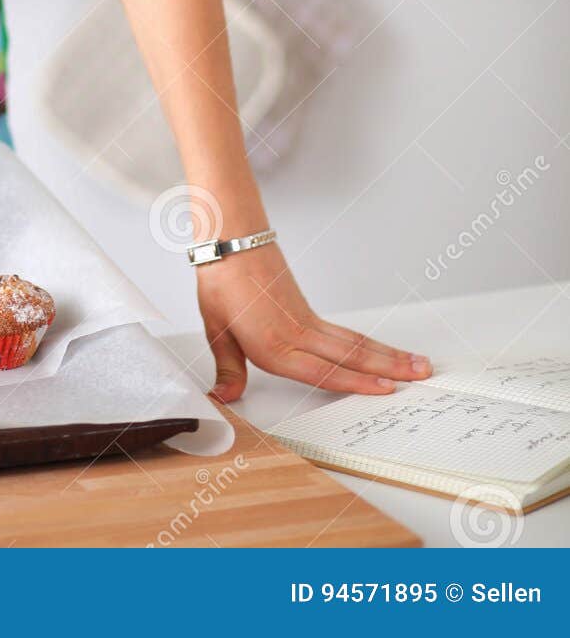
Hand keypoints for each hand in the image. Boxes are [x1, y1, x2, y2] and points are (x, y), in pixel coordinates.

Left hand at [195, 241, 431, 401]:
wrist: (230, 242)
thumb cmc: (222, 281)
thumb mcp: (216, 329)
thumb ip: (227, 368)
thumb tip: (223, 397)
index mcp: (272, 344)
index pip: (321, 370)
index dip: (355, 382)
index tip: (386, 389)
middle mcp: (296, 334)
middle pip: (351, 354)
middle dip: (390, 368)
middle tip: (423, 375)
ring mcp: (306, 321)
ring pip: (355, 342)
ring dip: (389, 355)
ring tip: (419, 364)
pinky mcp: (308, 311)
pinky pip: (344, 333)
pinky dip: (370, 344)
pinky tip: (383, 352)